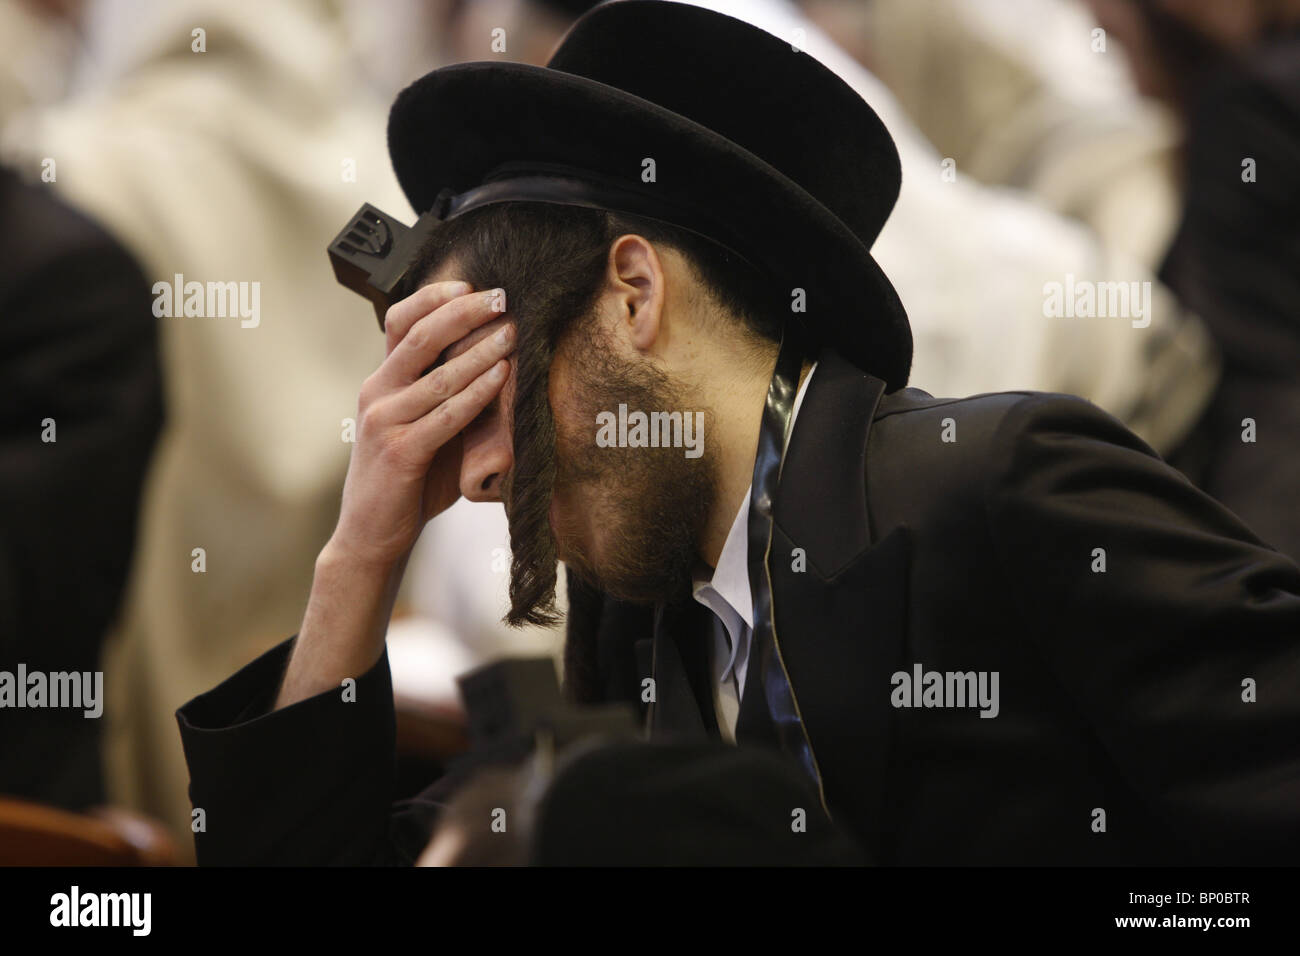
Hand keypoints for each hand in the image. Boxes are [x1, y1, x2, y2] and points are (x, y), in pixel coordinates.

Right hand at [329, 280, 513, 570]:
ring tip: (513, 333)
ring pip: (439, 375)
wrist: (372, 534)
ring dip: (481, 351)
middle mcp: (378, 393)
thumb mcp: (427, 429)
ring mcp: (386, 421)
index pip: (400, 321)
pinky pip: (445, 415)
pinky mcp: (401, 452)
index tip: (473, 285)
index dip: (434, 297)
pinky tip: (500, 376)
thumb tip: (503, 363)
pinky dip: (476, 393)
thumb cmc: (409, 481)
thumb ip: (450, 398)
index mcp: (382, 381)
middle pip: (420, 336)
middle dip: (464, 312)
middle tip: (502, 297)